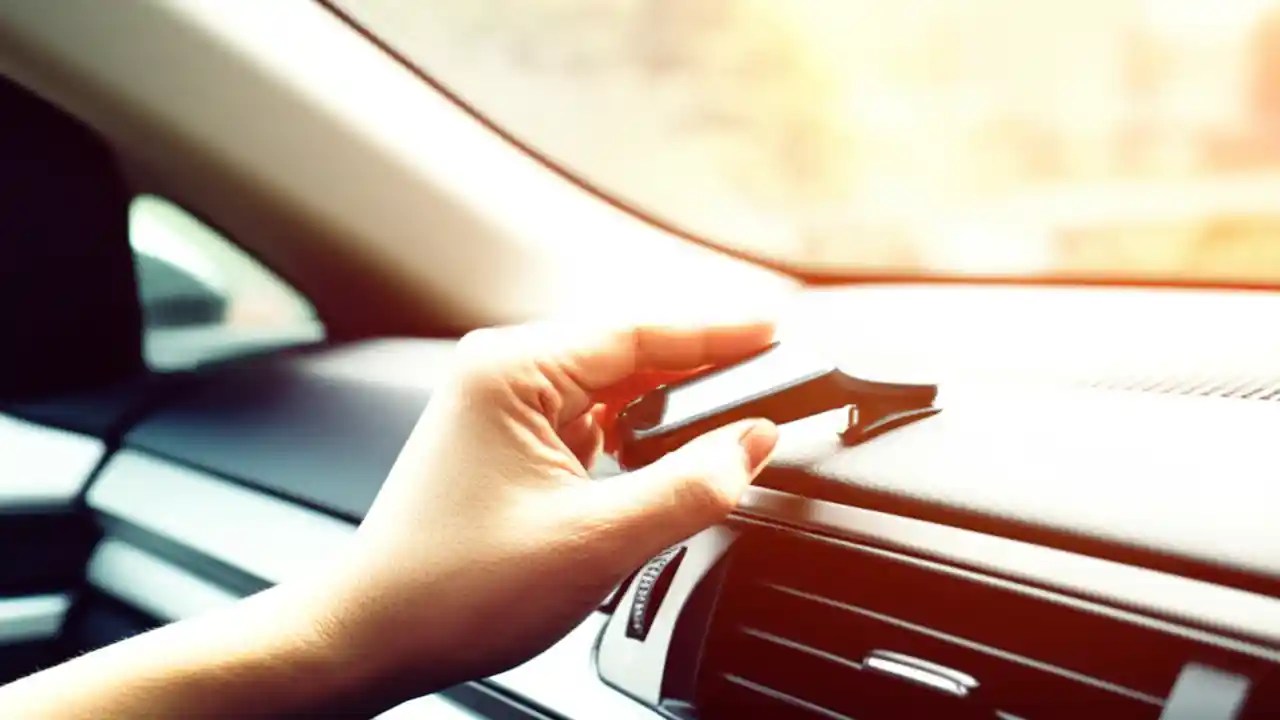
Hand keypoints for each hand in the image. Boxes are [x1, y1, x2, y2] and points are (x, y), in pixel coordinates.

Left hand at [312, 320, 779, 706]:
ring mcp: (500, 407)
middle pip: (628, 353)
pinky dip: (633, 435)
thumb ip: (688, 486)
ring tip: (727, 421)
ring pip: (609, 390)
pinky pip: (587, 421)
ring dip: (665, 407)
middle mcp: (502, 373)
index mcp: (513, 369)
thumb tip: (752, 443)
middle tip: (769, 383)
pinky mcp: (505, 443)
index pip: (640, 330)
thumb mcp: (593, 540)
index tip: (776, 333)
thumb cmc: (451, 588)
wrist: (374, 637)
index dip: (719, 334)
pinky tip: (663, 456)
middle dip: (699, 371)